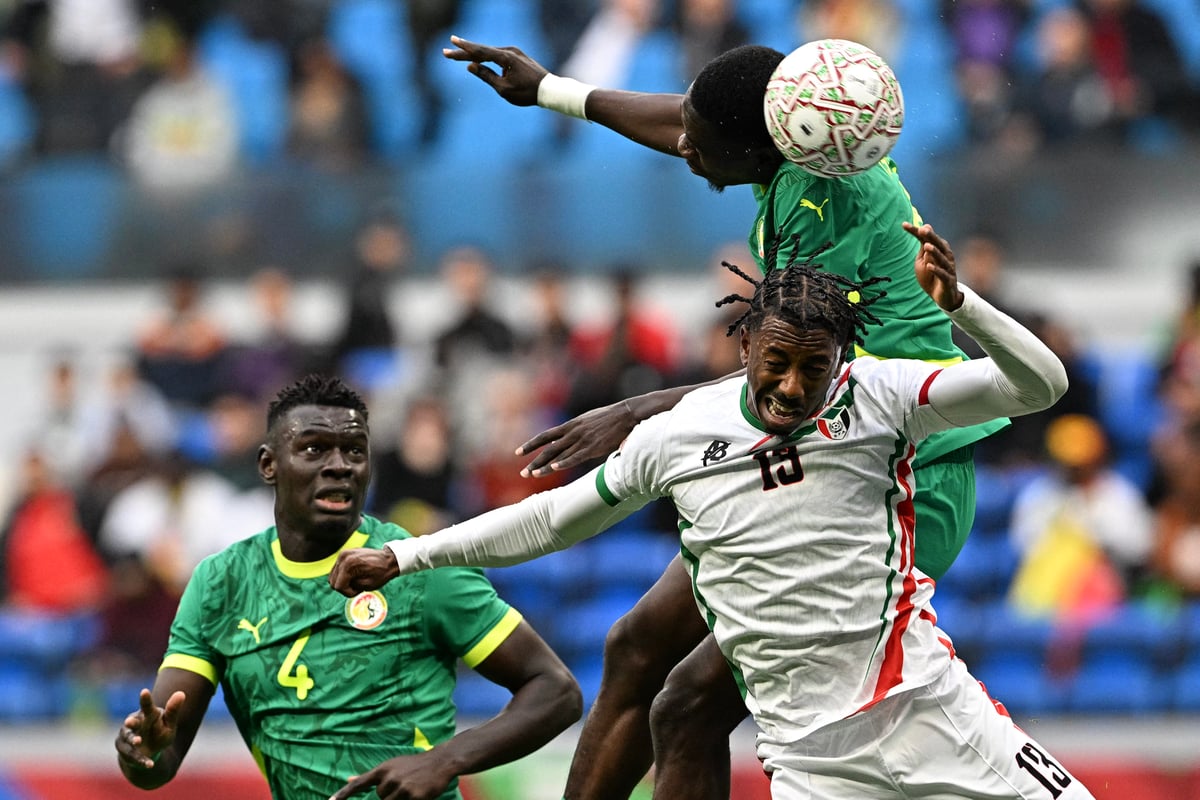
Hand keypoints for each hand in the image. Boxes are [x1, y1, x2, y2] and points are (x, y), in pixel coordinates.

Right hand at [115, 688, 183, 769]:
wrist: (148, 752)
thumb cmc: (159, 732)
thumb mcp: (169, 723)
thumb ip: (173, 710)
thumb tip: (181, 693)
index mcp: (147, 714)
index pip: (147, 706)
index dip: (145, 699)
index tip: (144, 691)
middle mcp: (134, 723)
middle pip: (131, 722)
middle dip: (130, 722)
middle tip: (129, 721)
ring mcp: (126, 736)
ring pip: (128, 739)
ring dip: (133, 740)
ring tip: (138, 741)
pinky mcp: (124, 750)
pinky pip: (132, 756)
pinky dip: (141, 760)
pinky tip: (150, 764)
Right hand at [329, 547, 398, 596]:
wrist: (389, 559)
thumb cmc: (381, 573)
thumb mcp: (367, 585)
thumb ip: (350, 586)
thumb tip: (340, 586)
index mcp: (349, 565)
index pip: (338, 586)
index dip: (348, 592)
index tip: (359, 590)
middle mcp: (343, 557)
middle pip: (333, 582)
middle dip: (344, 588)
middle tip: (358, 587)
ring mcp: (343, 554)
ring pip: (333, 576)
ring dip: (343, 581)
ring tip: (356, 581)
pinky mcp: (345, 553)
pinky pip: (338, 569)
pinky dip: (343, 575)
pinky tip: (355, 575)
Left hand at [329, 752, 453, 799]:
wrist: (440, 761)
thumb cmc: (414, 764)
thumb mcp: (392, 765)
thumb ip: (371, 776)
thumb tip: (348, 779)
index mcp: (383, 769)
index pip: (359, 784)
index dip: (343, 795)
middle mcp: (390, 778)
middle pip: (379, 797)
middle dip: (388, 795)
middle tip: (402, 785)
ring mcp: (403, 788)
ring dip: (398, 799)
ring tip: (410, 789)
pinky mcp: (414, 797)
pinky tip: (418, 793)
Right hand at [442, 35, 547, 106]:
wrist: (549, 90)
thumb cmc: (527, 93)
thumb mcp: (503, 89)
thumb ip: (486, 76)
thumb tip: (470, 66)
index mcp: (505, 58)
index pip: (480, 52)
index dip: (463, 50)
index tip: (450, 45)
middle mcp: (509, 51)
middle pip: (483, 49)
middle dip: (465, 49)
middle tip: (449, 45)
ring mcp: (514, 52)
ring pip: (490, 51)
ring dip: (475, 52)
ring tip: (460, 50)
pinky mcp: (518, 56)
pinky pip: (498, 55)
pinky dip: (488, 57)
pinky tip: (481, 59)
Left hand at [516, 400, 636, 476]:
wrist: (626, 414)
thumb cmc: (610, 419)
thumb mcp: (588, 421)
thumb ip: (576, 431)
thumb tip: (564, 439)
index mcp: (571, 425)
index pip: (545, 436)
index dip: (531, 444)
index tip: (518, 452)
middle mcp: (573, 432)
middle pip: (548, 448)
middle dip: (534, 461)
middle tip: (522, 472)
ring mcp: (582, 440)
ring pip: (559, 455)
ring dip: (544, 466)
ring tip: (532, 475)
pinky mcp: (593, 447)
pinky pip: (575, 456)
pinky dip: (564, 462)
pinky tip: (554, 468)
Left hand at [902, 222, 963, 311]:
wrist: (942, 297)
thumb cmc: (931, 277)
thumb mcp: (923, 262)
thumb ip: (923, 249)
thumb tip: (924, 230)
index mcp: (938, 250)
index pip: (926, 239)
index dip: (916, 231)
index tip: (904, 224)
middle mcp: (945, 256)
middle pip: (938, 244)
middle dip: (931, 236)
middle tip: (923, 229)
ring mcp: (948, 268)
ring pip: (942, 258)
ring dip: (935, 252)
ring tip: (927, 246)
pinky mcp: (948, 281)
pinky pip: (942, 274)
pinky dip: (936, 270)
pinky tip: (929, 266)